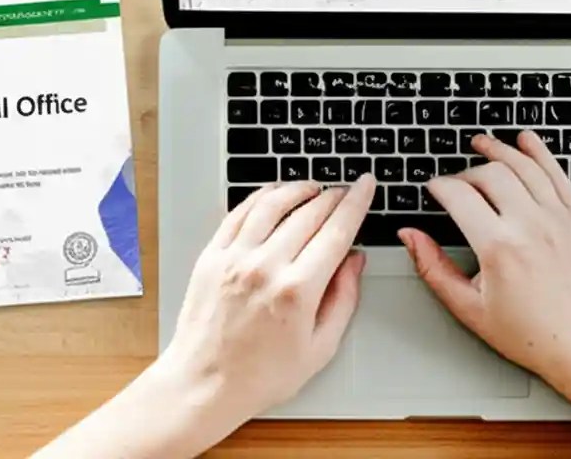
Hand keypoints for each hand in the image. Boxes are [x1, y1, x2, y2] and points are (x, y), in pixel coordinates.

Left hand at [155, 177, 374, 444]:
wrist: (204, 385)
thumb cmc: (260, 376)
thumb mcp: (320, 348)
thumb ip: (344, 299)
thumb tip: (355, 262)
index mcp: (297, 291)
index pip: (336, 231)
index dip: (356, 203)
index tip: (366, 185)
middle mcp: (265, 267)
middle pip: (309, 213)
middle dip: (333, 196)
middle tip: (345, 190)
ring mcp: (234, 259)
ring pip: (272, 204)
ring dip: (297, 189)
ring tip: (312, 188)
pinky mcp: (211, 257)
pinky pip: (239, 214)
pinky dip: (260, 197)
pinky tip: (273, 195)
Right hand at [401, 132, 570, 389]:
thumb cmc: (532, 335)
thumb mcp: (470, 309)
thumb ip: (434, 269)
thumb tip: (411, 237)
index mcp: (500, 248)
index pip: (459, 196)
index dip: (439, 186)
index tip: (433, 188)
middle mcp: (531, 226)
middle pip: (491, 173)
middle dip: (466, 171)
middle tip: (456, 180)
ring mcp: (559, 219)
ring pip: (525, 165)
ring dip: (500, 150)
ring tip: (483, 143)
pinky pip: (557, 174)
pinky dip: (540, 153)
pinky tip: (526, 142)